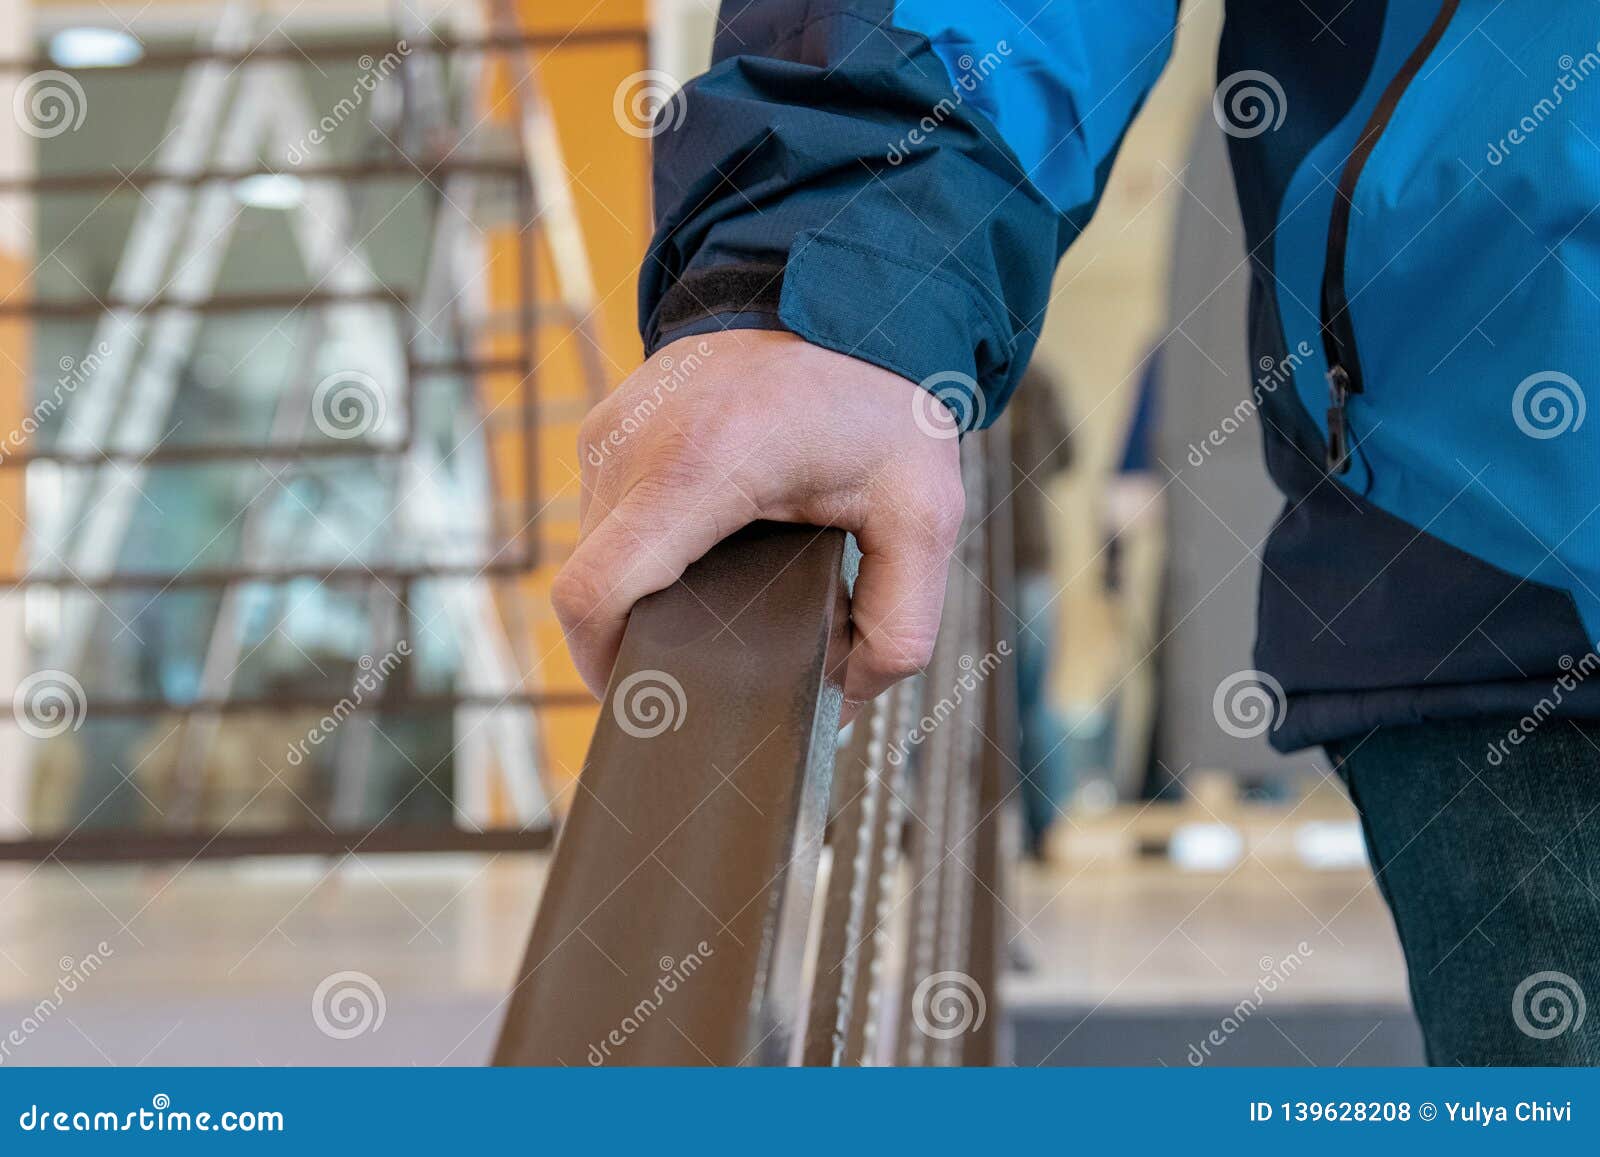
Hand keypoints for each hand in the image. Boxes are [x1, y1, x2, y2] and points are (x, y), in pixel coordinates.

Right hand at [553, 329, 964, 711]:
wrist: (843, 290)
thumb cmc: (879, 396)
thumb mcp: (921, 515)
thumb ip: (899, 625)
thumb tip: (848, 693)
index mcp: (700, 467)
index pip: (596, 594)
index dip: (604, 665)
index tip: (647, 695)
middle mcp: (634, 444)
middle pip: (594, 585)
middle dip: (642, 634)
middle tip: (713, 653)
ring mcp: (610, 430)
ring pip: (595, 552)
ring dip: (644, 586)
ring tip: (720, 587)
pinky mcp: (608, 425)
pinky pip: (604, 514)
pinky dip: (643, 547)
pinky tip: (705, 545)